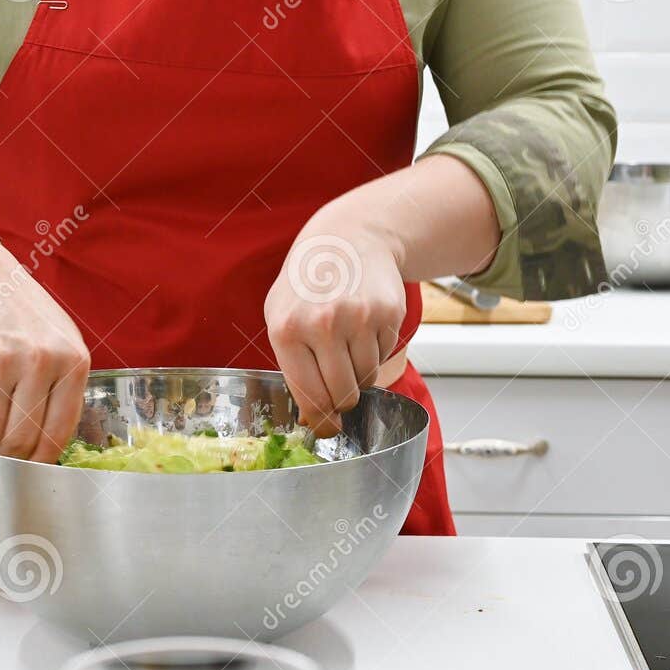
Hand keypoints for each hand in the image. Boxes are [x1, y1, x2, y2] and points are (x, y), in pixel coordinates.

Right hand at [0, 242, 89, 461]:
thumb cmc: (26, 317)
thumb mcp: (63, 344)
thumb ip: (66, 390)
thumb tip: (52, 448)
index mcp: (74, 361)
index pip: (59, 433)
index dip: (42, 460)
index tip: (33, 468)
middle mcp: (42, 361)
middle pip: (23, 440)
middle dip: (11, 456)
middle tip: (5, 452)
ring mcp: (4, 362)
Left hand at [265, 212, 406, 436]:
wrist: (346, 239)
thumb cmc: (307, 285)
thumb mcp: (281, 317)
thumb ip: (292, 367)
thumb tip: (313, 418)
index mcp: (287, 331)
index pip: (310, 397)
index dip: (322, 420)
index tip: (328, 429)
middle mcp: (322, 325)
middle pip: (343, 395)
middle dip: (343, 401)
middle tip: (340, 391)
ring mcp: (358, 318)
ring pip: (367, 379)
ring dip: (360, 374)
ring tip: (347, 348)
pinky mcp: (387, 312)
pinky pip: (384, 355)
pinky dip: (375, 352)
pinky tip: (363, 328)